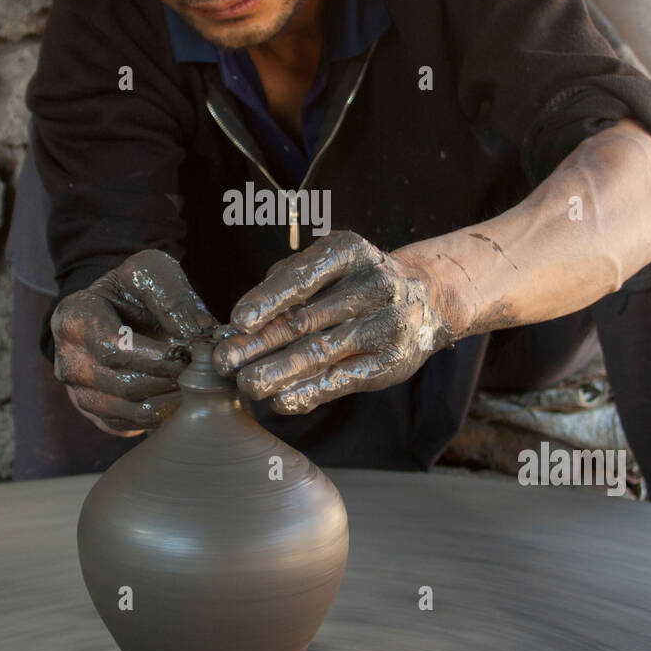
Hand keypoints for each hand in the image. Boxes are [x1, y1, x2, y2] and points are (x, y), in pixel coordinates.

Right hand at [51, 250, 216, 434]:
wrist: (115, 313)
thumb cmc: (132, 291)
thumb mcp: (149, 272)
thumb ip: (172, 297)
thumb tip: (198, 335)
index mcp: (73, 319)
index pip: (113, 348)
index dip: (156, 355)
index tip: (188, 349)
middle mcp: (69, 362)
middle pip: (126, 384)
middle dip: (171, 377)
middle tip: (203, 367)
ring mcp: (81, 394)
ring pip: (135, 410)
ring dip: (174, 398)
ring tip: (199, 380)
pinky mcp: (101, 417)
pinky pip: (138, 425)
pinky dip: (168, 414)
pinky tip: (186, 394)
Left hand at [213, 231, 453, 412]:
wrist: (424, 300)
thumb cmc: (353, 282)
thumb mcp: (328, 265)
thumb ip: (286, 284)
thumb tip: (238, 324)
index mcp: (349, 251)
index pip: (304, 275)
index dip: (269, 299)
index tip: (238, 320)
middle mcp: (371, 284)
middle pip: (307, 319)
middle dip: (261, 342)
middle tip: (226, 360)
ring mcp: (385, 324)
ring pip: (322, 352)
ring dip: (279, 371)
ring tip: (248, 384)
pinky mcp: (390, 361)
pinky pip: (343, 378)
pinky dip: (308, 391)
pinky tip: (281, 400)